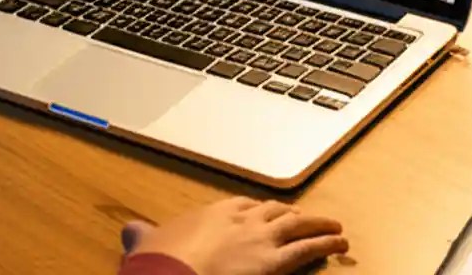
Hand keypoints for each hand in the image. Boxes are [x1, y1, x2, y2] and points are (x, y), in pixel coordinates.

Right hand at [122, 197, 347, 274]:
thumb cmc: (160, 265)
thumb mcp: (146, 247)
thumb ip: (143, 237)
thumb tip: (131, 231)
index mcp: (213, 213)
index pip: (242, 205)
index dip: (256, 210)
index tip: (262, 212)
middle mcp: (242, 219)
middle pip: (274, 210)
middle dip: (289, 214)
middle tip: (301, 217)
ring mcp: (262, 238)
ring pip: (298, 224)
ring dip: (317, 223)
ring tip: (332, 226)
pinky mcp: (276, 262)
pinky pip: (309, 248)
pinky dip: (327, 243)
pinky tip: (340, 242)